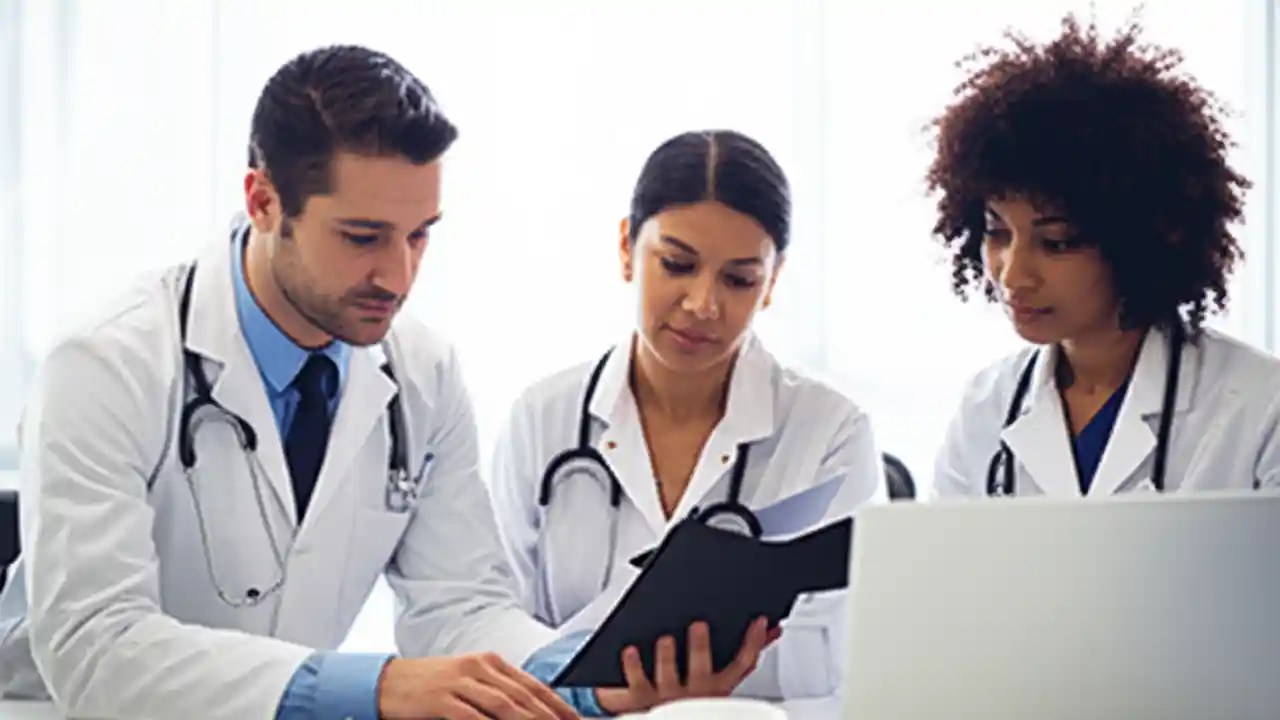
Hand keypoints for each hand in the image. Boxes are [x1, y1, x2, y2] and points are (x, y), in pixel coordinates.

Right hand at [376, 653, 579, 719]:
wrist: (386, 682)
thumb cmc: (430, 685)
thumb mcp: (468, 682)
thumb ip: (497, 691)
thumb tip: (529, 708)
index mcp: (490, 662)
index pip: (534, 685)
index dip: (557, 705)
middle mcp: (479, 668)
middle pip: (524, 697)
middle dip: (549, 717)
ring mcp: (460, 682)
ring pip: (505, 706)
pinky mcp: (442, 698)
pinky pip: (473, 718)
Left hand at [595, 616, 780, 715]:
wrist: (653, 719)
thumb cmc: (688, 697)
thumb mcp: (718, 680)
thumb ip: (744, 654)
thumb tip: (771, 629)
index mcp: (716, 689)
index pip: (741, 666)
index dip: (753, 643)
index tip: (759, 620)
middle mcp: (693, 695)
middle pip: (701, 674)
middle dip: (700, 650)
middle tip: (698, 626)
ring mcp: (665, 698)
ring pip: (667, 677)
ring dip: (666, 657)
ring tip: (666, 639)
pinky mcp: (637, 700)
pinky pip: (635, 682)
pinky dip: (632, 665)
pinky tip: (631, 649)